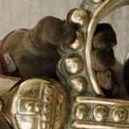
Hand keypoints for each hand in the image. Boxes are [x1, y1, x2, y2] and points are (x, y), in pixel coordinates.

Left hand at [0, 17, 118, 88]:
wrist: (23, 69)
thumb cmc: (38, 45)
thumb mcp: (42, 32)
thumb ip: (54, 29)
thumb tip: (70, 34)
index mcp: (87, 37)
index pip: (104, 35)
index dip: (105, 38)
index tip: (98, 41)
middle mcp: (93, 57)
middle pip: (106, 57)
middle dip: (104, 59)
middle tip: (98, 62)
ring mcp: (91, 77)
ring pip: (106, 78)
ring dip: (106, 80)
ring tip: (102, 84)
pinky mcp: (86, 95)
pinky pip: (99, 97)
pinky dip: (103, 98)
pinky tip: (100, 99)